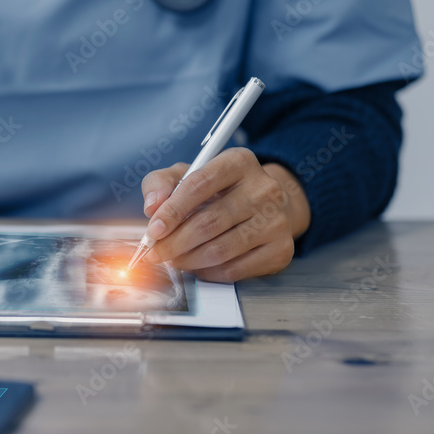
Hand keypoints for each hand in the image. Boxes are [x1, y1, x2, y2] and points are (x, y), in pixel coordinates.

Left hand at [140, 148, 310, 281]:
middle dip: (174, 242)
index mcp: (239, 161)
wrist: (264, 207)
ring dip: (188, 259)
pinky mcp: (281, 250)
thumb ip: (161, 183)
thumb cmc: (219, 191)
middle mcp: (264, 188)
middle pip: (209, 222)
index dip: (171, 211)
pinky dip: (207, 272)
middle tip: (156, 253)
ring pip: (220, 250)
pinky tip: (198, 265)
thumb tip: (152, 206)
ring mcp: (276, 221)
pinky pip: (234, 269)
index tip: (152, 231)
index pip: (199, 184)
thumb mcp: (187, 175)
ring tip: (174, 258)